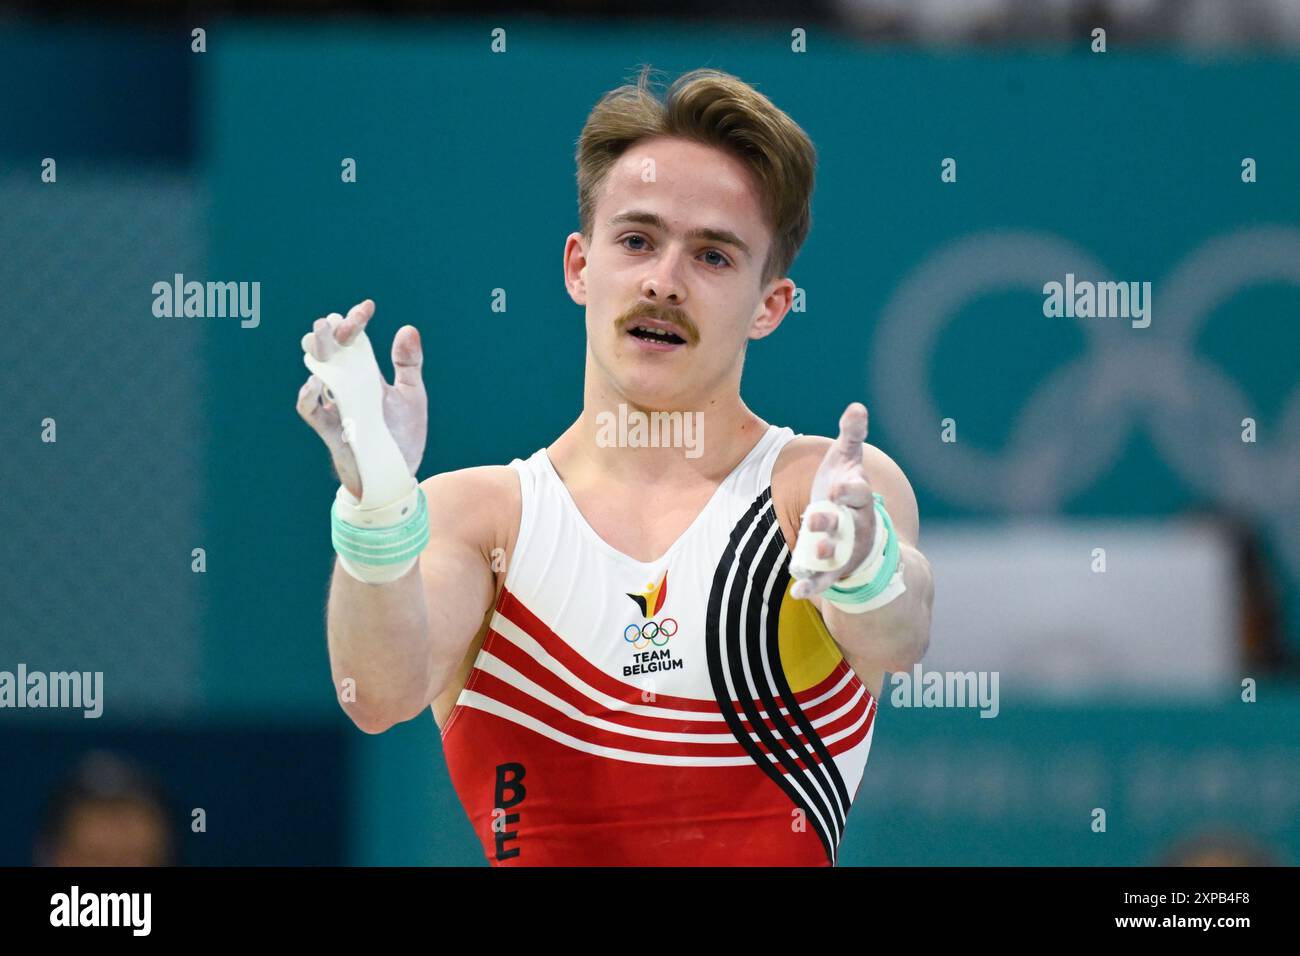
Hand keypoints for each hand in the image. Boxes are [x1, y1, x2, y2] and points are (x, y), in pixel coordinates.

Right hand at [295, 299, 426, 499]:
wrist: (398, 473)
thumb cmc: (403, 434)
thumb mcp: (412, 395)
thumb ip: (408, 364)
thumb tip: (407, 328)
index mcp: (367, 372)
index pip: (355, 339)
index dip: (355, 320)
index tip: (367, 307)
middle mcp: (348, 384)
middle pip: (331, 349)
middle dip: (333, 331)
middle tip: (342, 322)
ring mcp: (336, 405)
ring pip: (316, 372)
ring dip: (318, 352)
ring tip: (322, 333)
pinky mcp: (329, 429)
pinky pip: (309, 409)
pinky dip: (309, 395)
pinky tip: (317, 382)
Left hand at [790, 402, 876, 599]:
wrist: (860, 530)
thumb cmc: (848, 489)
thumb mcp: (847, 460)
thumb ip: (852, 436)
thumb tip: (857, 406)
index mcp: (858, 496)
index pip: (857, 492)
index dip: (848, 490)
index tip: (837, 487)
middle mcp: (856, 524)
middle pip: (845, 524)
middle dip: (831, 522)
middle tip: (815, 518)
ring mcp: (847, 549)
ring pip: (837, 553)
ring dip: (826, 554)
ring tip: (813, 553)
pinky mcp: (835, 569)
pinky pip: (825, 579)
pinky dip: (813, 585)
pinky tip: (798, 591)